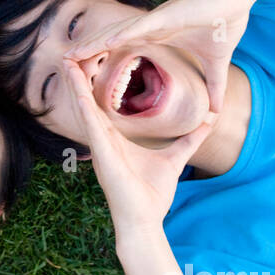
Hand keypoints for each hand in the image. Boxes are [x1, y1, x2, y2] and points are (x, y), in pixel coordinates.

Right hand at [64, 61, 215, 234]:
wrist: (144, 222)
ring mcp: (99, 148)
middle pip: (86, 102)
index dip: (92, 83)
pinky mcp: (102, 156)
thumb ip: (189, 139)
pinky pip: (90, 126)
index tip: (91, 60)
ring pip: (83, 109)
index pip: (100, 105)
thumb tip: (208, 122)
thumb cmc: (152, 195)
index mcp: (112, 139)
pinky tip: (79, 90)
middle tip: (69, 53)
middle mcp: (101, 141)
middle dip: (77, 78)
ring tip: (66, 62)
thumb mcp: (176, 159)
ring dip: (74, 85)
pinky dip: (84, 106)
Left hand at [67, 0, 251, 111]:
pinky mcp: (166, 15)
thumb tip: (217, 111)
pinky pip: (139, 26)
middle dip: (89, 51)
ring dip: (95, 44)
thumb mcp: (217, 64)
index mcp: (158, 35)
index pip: (124, 48)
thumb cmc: (226, 22)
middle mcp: (151, 27)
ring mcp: (156, 20)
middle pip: (113, 40)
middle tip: (64, 63)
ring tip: (72, 54)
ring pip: (119, 33)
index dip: (105, 57)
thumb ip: (214, 86)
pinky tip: (104, 44)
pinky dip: (121, 35)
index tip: (87, 70)